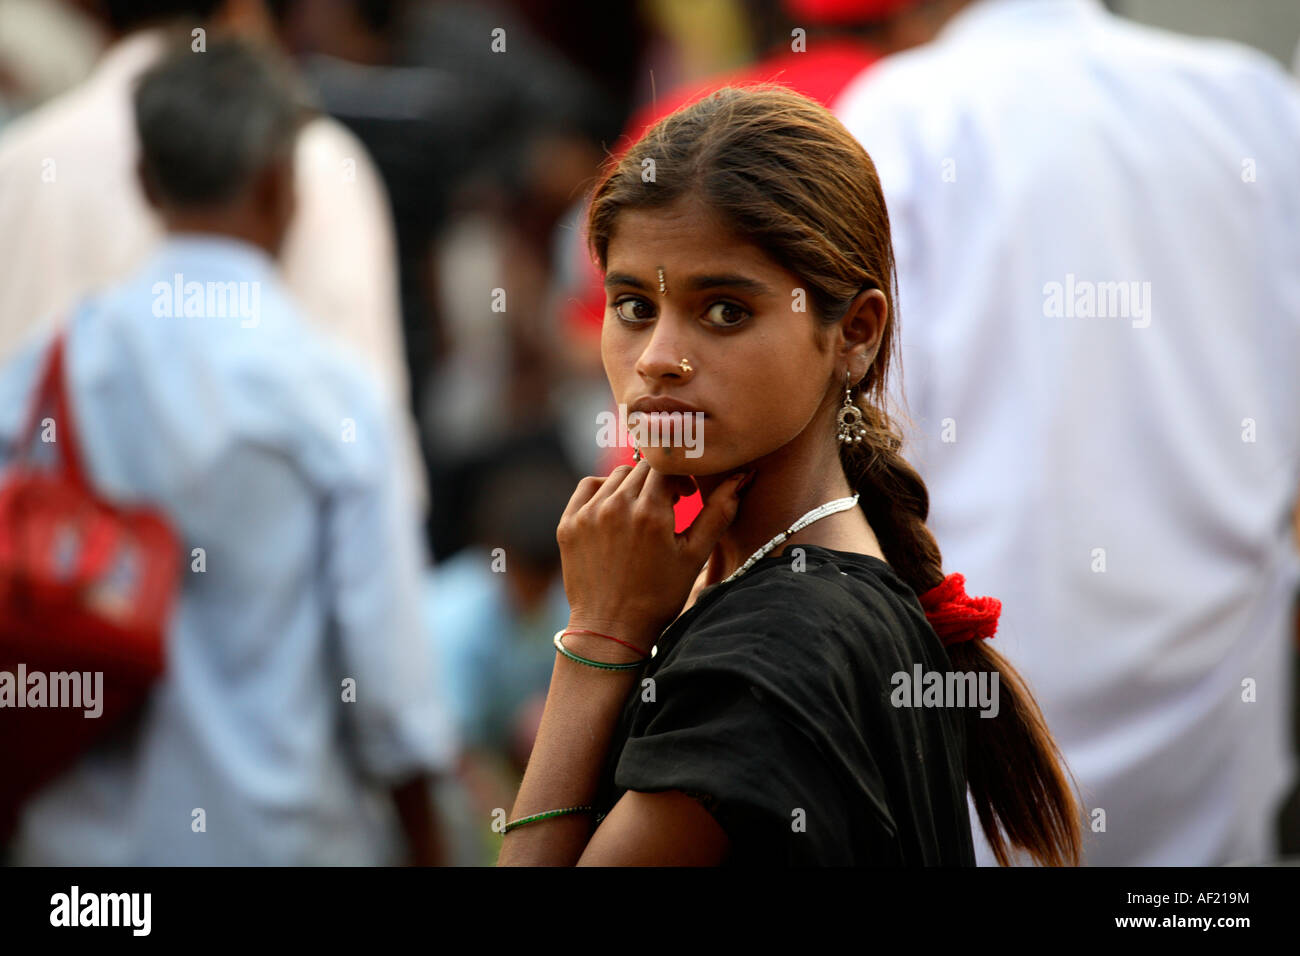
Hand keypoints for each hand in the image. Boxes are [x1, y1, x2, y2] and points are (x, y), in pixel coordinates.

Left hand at [556, 459, 748, 653]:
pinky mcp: (569, 523)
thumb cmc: (658, 596)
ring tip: (642, 512)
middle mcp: (616, 506)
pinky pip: (588, 487)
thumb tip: (741, 476)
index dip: (682, 476)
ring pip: (616, 476)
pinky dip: (604, 490)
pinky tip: (616, 511)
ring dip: (633, 485)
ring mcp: (588, 514)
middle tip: (668, 505)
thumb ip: (718, 512)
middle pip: (643, 468)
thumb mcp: (695, 556)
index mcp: (650, 512)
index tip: (687, 495)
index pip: (668, 465)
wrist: (611, 628)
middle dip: (660, 480)